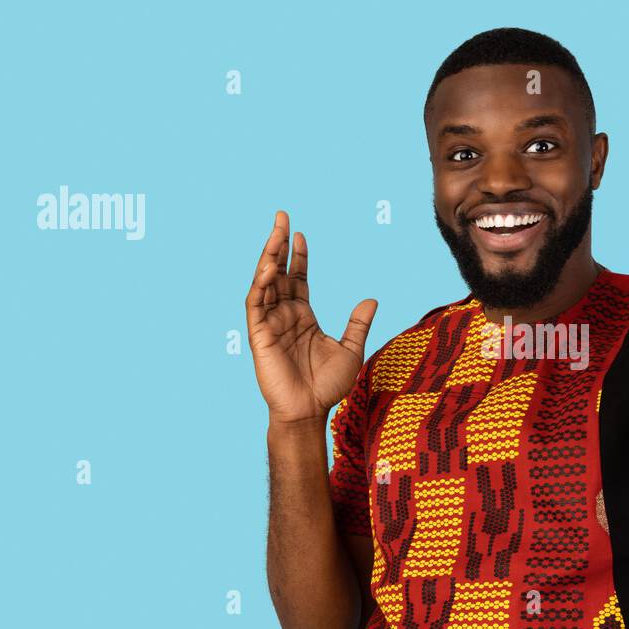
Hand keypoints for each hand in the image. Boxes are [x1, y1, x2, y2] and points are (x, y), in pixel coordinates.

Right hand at [245, 210, 376, 423]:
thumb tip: (372, 299)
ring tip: (274, 233)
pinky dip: (260, 285)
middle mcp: (284, 315)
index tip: (302, 234)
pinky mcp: (259, 335)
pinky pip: (256, 304)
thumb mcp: (350, 350)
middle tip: (281, 216)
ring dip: (268, 256)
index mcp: (303, 316)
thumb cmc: (327, 387)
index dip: (299, 256)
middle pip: (279, 272)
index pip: (298, 278)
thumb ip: (358, 324)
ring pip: (265, 282)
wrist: (310, 411)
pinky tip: (269, 268)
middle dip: (279, 244)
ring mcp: (270, 324)